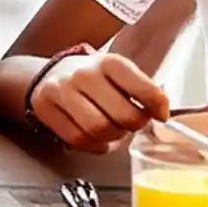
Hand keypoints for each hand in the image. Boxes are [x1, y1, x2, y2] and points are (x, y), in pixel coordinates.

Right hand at [30, 53, 169, 153]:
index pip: (144, 90)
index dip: (158, 107)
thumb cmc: (93, 77)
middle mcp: (84, 74)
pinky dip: (93, 144)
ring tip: (115, 130)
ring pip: (98, 130)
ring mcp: (61, 91)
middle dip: (134, 126)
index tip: (161, 114)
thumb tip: (162, 113)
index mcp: (109, 62)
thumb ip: (141, 90)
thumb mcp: (119, 73)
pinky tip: (97, 136)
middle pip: (123, 115)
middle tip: (134, 124)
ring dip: (113, 137)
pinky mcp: (45, 108)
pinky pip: (77, 139)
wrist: (52, 73)